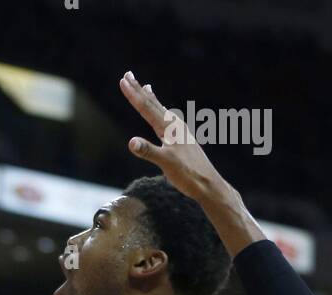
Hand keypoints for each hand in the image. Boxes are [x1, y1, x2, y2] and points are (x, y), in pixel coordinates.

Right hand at [119, 72, 225, 201]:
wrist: (208, 183)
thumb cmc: (188, 174)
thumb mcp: (166, 164)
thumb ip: (148, 152)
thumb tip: (131, 142)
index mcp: (168, 127)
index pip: (146, 108)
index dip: (133, 94)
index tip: (123, 80)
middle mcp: (174, 125)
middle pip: (152, 103)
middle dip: (139, 90)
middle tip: (128, 74)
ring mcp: (178, 131)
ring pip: (160, 109)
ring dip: (150, 98)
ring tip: (145, 87)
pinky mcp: (181, 139)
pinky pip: (167, 119)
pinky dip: (161, 112)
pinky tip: (163, 113)